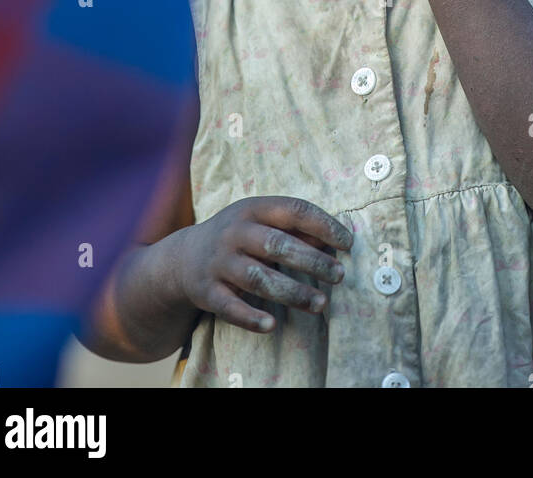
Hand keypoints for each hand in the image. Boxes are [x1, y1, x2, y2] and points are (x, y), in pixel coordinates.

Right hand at [175, 196, 352, 333]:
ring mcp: (219, 262)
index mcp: (253, 208)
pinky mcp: (207, 291)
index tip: (348, 243)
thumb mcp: (262, 222)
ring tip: (320, 304)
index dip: (323, 225)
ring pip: (258, 279)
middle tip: (339, 275)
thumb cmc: (239, 236)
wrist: (184, 257)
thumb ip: (296, 229)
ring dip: (292, 292)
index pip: (294, 210)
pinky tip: (273, 325)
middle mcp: (234, 232)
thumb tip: (336, 240)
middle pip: (278, 246)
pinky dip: (251, 317)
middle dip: (312, 261)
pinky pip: (230, 307)